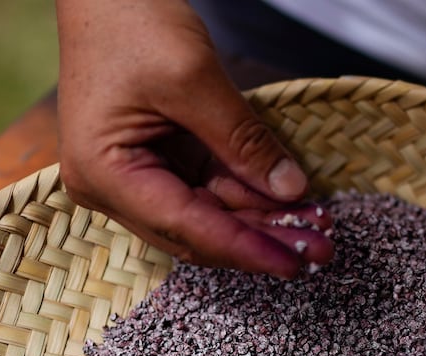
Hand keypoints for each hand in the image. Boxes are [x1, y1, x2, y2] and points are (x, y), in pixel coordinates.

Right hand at [55, 0, 333, 278]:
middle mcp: (111, 187)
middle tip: (321, 250)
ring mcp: (132, 177)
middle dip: (260, 241)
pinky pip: (207, 191)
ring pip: (206, 216)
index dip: (245, 248)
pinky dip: (248, 197)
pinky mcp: (156, 162)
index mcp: (105, 173)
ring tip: (317, 229)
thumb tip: (291, 191)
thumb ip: (242, 140)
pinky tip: (291, 203)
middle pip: (197, 232)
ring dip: (261, 223)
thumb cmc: (132, 21)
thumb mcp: (194, 78)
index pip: (186, 226)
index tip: (295, 263)